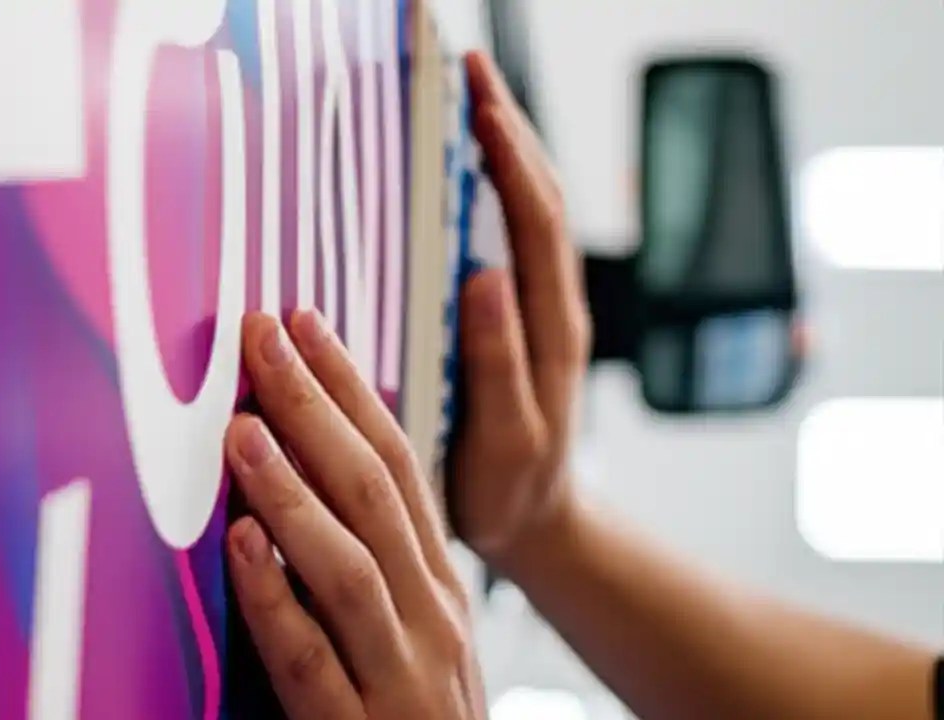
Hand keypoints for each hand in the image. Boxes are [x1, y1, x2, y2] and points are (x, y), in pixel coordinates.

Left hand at [225, 310, 485, 718]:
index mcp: (439, 580)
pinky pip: (313, 663)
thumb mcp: (412, 623)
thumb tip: (308, 462)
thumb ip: (371, 551)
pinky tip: (240, 548)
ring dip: (293, 493)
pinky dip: (277, 600)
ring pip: (350, 567)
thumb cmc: (416, 707)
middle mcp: (432, 615)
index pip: (400, 461)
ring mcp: (403, 676)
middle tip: (260, 338)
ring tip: (240, 428)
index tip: (302, 321)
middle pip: (376, 492)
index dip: (350, 387)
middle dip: (316, 408)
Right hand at [448, 52, 591, 565]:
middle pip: (541, 194)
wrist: (542, 523)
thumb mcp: (506, 439)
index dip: (509, 152)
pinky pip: (516, 236)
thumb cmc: (514, 490)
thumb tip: (483, 271)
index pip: (535, 217)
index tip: (476, 95)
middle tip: (472, 67)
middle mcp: (555, 307)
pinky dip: (498, 189)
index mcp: (552, 328)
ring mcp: (544, 310)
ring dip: (508, 148)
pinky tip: (471, 170)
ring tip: (474, 97)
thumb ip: (500, 361)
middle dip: (510, 125)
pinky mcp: (526, 319)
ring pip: (532, 209)